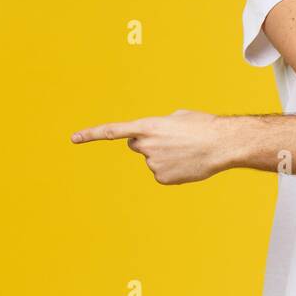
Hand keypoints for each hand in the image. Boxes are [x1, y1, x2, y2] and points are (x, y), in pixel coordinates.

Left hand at [70, 109, 228, 184]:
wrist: (222, 144)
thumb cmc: (203, 126)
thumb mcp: (178, 117)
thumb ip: (160, 125)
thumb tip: (156, 137)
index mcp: (148, 126)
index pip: (113, 131)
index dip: (92, 134)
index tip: (74, 139)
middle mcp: (146, 145)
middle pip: (137, 145)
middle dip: (149, 143)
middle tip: (172, 140)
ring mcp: (153, 163)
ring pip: (153, 160)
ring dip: (166, 156)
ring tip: (187, 151)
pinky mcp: (162, 178)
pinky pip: (162, 173)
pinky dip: (173, 170)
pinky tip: (187, 164)